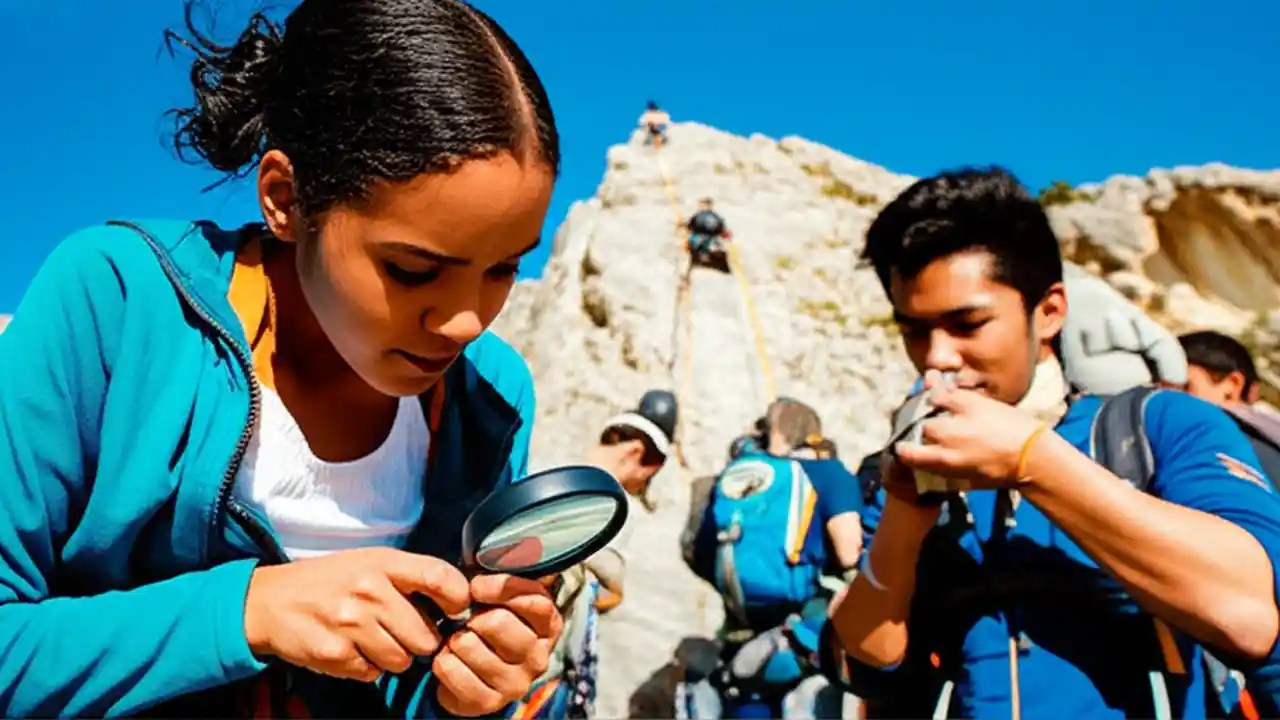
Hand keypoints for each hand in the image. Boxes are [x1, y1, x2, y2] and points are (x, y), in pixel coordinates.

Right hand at [243, 547, 469, 681]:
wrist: (269, 601)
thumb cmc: (328, 581)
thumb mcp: (368, 562)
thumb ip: (409, 577)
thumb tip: (455, 602)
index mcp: (383, 563)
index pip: (440, 578)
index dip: (457, 598)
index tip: (453, 609)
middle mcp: (369, 591)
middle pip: (426, 637)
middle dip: (418, 640)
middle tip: (401, 631)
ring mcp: (351, 623)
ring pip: (402, 660)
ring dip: (393, 656)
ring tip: (372, 638)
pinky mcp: (334, 653)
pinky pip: (372, 673)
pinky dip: (366, 667)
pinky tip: (351, 648)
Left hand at [433, 574, 562, 715]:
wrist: (470, 670)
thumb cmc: (488, 621)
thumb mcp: (501, 595)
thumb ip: (509, 575)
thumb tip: (518, 548)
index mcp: (549, 626)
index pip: (534, 600)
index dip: (501, 588)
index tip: (476, 586)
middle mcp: (539, 656)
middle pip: (498, 622)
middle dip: (474, 616)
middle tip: (469, 620)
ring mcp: (516, 683)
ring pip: (470, 645)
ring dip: (454, 639)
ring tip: (458, 640)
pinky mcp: (490, 703)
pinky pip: (452, 671)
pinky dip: (442, 662)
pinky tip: (450, 659)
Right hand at [893, 378, 1046, 489]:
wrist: (1033, 455)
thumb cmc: (1003, 473)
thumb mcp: (969, 480)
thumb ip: (946, 472)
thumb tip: (931, 467)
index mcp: (945, 460)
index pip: (907, 453)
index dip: (905, 450)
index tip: (907, 449)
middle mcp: (947, 437)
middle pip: (922, 428)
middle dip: (925, 430)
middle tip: (936, 431)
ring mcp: (959, 415)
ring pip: (931, 406)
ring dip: (935, 408)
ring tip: (941, 410)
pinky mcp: (972, 400)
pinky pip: (948, 391)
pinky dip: (946, 393)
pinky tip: (949, 397)